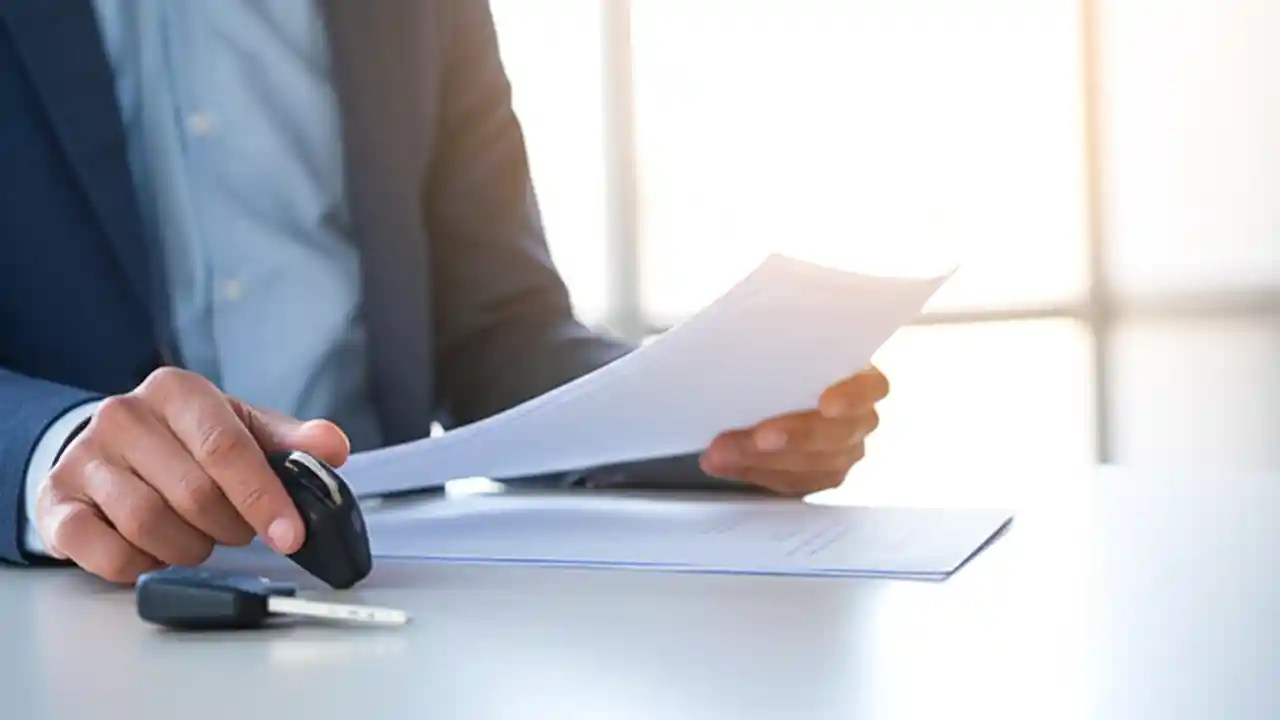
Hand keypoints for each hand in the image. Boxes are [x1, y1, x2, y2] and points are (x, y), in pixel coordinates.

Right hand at [35, 368, 349, 583]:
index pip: (226, 448)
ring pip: (149, 524)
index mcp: (177, 390)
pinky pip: (106, 552)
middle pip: (194, 493)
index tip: (291, 535)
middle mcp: (124, 415)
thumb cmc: (188, 441)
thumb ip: (290, 442)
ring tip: (198, 537)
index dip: (264, 497)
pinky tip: (156, 550)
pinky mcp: (57, 502)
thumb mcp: (244, 429)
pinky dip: (141, 564)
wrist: (113, 449)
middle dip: (230, 526)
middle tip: (239, 530)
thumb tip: (332, 447)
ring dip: (188, 547)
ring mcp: (85, 459)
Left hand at [698, 367, 888, 494]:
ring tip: (722, 454)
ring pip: (814, 465)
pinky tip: (729, 465)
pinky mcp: (823, 474)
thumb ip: (776, 355)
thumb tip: (741, 353)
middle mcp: (860, 416)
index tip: (826, 405)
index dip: (851, 397)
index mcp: (861, 376)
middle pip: (837, 434)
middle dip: (794, 438)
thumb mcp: (783, 348)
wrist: (777, 387)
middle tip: (758, 438)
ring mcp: (845, 450)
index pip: (870, 387)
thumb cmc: (784, 362)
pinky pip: (795, 481)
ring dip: (764, 460)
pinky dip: (758, 472)